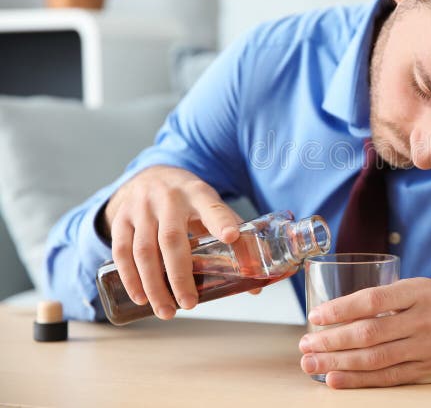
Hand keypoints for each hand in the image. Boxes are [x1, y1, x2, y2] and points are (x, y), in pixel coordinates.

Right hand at [102, 165, 247, 319]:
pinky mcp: (122, 218)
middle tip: (190, 304)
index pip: (212, 208)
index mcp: (198, 194)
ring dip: (153, 285)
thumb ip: (232, 239)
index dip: (222, 222)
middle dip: (180, 275)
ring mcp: (142, 208)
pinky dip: (130, 277)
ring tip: (167, 311)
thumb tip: (254, 286)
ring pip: (144, 250)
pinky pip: (121, 251)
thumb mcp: (210, 206)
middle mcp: (169, 199)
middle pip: (172, 238)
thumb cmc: (188, 199)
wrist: (151, 175)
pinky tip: (141, 297)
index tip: (232, 237)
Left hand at [298, 277, 430, 387]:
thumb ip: (400, 298)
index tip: (316, 316)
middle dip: (331, 340)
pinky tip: (338, 380)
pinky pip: (391, 378)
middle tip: (305, 346)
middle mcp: (422, 319)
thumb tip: (359, 308)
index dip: (340, 309)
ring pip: (374, 358)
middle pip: (367, 332)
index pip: (371, 300)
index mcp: (419, 291)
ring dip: (338, 363)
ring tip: (312, 365)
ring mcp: (428, 347)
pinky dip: (362, 381)